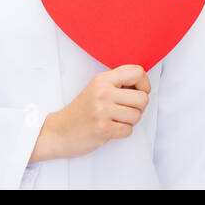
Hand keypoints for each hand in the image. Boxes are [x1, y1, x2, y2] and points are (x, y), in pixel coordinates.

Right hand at [29, 64, 149, 162]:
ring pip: (137, 115)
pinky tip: (109, 129)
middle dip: (138, 108)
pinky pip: (128, 130)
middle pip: (143, 98)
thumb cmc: (82, 111)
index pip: (137, 72)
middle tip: (124, 111)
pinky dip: (122, 132)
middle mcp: (102, 92)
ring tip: (114, 120)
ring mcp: (102, 110)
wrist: (59, 131)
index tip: (136, 93)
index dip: (144, 84)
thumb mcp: (97, 88)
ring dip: (129, 121)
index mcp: (102, 79)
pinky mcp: (102, 128)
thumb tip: (144, 86)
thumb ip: (118, 84)